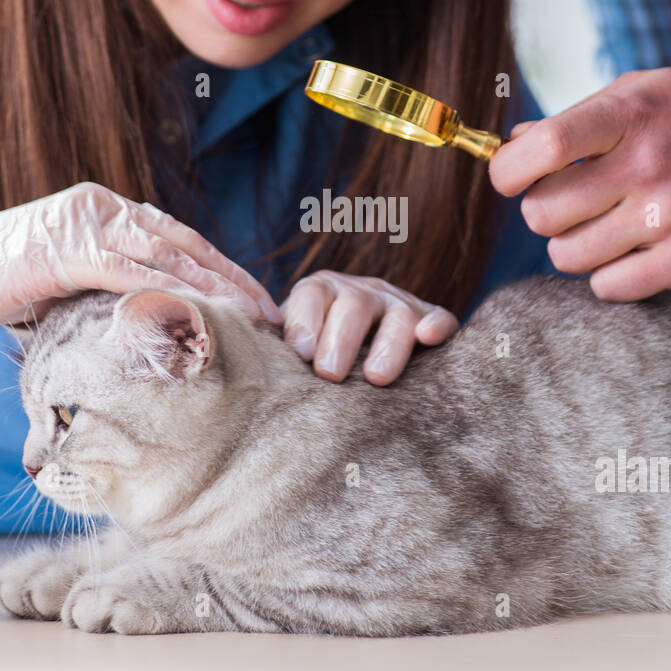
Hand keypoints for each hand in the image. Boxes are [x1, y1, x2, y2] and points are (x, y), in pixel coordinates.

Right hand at [0, 182, 281, 341]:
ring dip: (214, 285)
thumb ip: (106, 284)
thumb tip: (148, 316)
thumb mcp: (65, 281)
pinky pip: (131, 271)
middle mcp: (100, 205)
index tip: (253, 295)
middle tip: (270, 307)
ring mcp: (83, 222)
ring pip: (165, 253)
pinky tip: (203, 311)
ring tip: (252, 314)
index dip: (218, 264)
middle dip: (230, 274)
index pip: (175, 236)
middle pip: (182, 240)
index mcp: (103, 208)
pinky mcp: (66, 248)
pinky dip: (171, 291)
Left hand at [280, 270, 457, 383]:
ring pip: (398, 315)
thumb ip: (270, 351)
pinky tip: (431, 338)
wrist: (356, 353)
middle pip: (354, 305)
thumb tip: (231, 362)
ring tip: (375, 378)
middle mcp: (360, 292)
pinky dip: (436, 325)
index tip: (299, 353)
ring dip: (387, 344)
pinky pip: (439, 317)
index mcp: (320, 292)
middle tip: (329, 374)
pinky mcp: (429, 320)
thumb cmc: (313, 361)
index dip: (306, 322)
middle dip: (341, 338)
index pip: (313, 296)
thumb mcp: (288, 350)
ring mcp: (398, 304)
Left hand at [489, 68, 670, 301]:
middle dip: (544, 213)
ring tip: (605, 228)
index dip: (508, 171)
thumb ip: (578, 116)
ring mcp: (670, 214)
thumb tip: (510, 145)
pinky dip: (609, 277)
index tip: (513, 178)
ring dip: (574, 247)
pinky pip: (607, 287)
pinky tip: (631, 253)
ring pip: (566, 256)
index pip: (545, 146)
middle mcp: (650, 162)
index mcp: (632, 113)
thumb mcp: (647, 94)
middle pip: (542, 211)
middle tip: (571, 206)